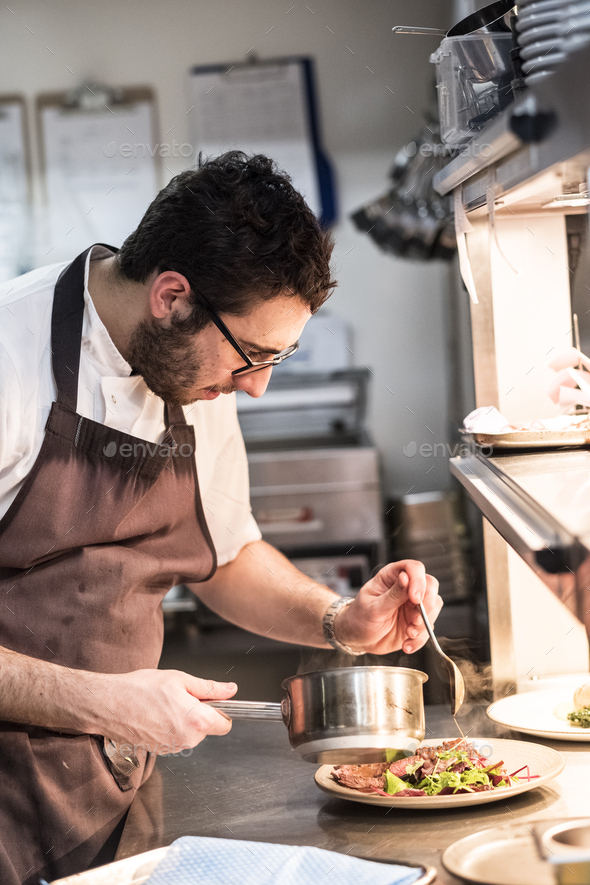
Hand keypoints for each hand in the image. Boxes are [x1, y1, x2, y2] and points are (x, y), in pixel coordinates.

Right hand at [93, 669, 236, 754]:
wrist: (109, 705)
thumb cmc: (140, 689)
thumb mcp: (180, 679)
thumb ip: (209, 687)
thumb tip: (230, 690)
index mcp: (196, 720)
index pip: (226, 724)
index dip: (221, 710)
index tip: (213, 700)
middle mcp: (187, 739)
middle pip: (207, 728)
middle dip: (199, 712)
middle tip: (180, 695)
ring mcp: (173, 747)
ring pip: (190, 733)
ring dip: (184, 719)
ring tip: (164, 703)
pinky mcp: (160, 751)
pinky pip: (175, 737)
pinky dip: (170, 726)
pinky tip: (155, 714)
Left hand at [335, 559, 441, 654]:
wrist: (357, 639)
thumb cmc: (359, 618)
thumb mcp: (373, 608)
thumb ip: (393, 595)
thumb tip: (406, 578)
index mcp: (390, 577)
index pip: (413, 568)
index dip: (418, 580)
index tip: (415, 599)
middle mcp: (405, 588)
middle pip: (430, 585)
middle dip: (426, 605)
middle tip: (415, 620)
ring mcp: (412, 605)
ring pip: (433, 606)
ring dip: (424, 624)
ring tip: (408, 634)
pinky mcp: (416, 621)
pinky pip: (428, 628)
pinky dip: (420, 639)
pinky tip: (407, 644)